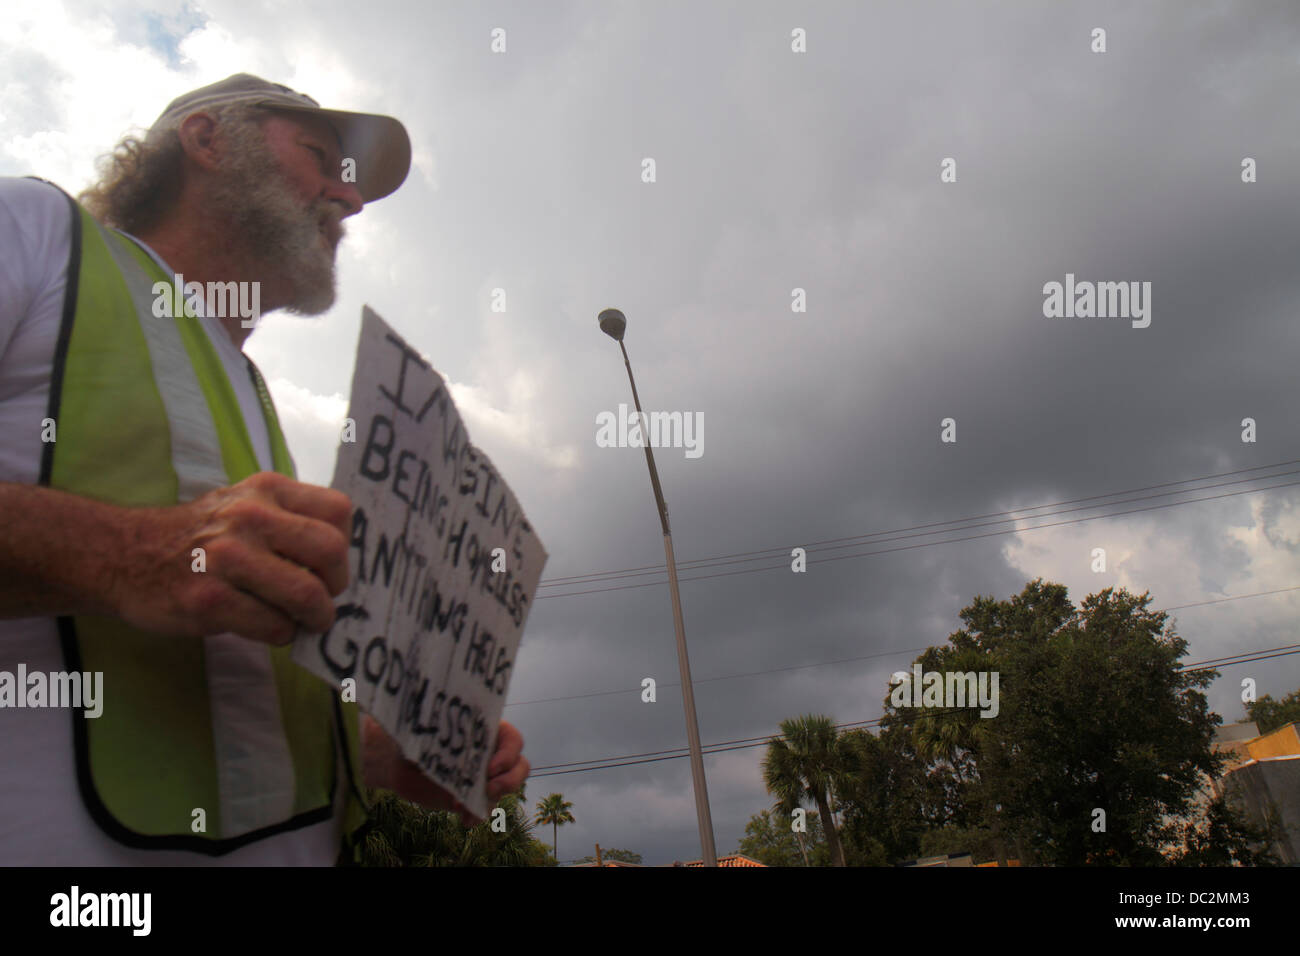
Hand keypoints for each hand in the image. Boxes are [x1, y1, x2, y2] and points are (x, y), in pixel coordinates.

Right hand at [108, 471, 351, 643]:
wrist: (124, 555)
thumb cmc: (200, 536)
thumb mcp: (244, 504)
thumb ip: (290, 518)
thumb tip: (343, 558)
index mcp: (266, 490)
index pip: (338, 510)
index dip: (345, 543)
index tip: (329, 564)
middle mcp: (249, 518)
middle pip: (330, 551)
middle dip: (336, 585)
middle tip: (323, 599)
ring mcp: (227, 559)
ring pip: (307, 595)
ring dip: (313, 618)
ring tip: (302, 621)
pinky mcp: (208, 600)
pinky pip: (273, 626)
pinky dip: (280, 634)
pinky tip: (266, 627)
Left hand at [362, 715, 529, 826]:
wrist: (401, 765)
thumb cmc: (416, 741)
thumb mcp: (426, 737)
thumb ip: (438, 741)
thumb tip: (438, 749)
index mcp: (486, 730)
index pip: (513, 740)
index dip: (507, 755)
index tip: (487, 769)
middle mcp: (492, 752)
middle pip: (520, 766)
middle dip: (508, 780)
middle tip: (487, 789)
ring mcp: (486, 776)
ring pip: (506, 788)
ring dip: (491, 800)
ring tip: (465, 807)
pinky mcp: (475, 797)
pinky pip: (486, 808)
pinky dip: (476, 815)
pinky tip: (463, 820)